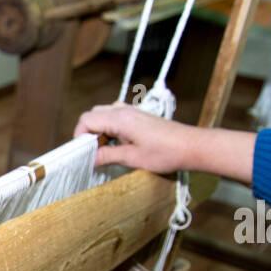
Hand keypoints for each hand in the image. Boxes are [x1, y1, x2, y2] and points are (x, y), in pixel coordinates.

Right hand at [74, 103, 199, 171]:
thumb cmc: (166, 152)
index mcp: (120, 119)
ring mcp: (133, 112)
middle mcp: (124, 111)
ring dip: (99, 130)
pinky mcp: (139, 117)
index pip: (87, 120)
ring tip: (105, 149)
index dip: (80, 136)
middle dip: (88, 133)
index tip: (82, 152)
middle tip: (93, 152)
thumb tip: (91, 158)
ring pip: (104, 115)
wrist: (191, 146)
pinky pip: (116, 117)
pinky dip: (110, 128)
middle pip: (94, 115)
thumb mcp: (132, 158)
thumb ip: (108, 155)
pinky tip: (118, 144)